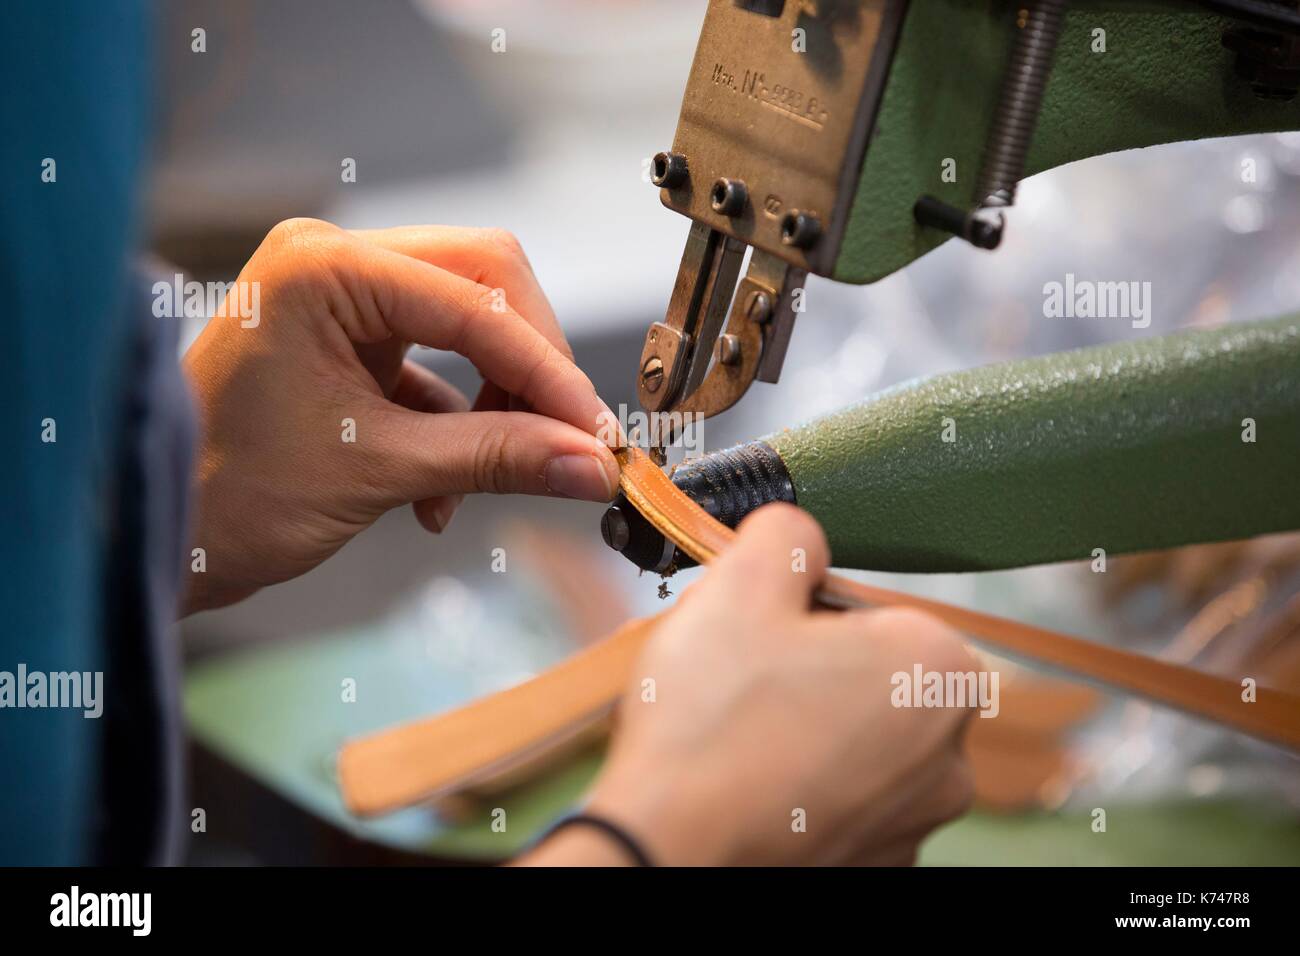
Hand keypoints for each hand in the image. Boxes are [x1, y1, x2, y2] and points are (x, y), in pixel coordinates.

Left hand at [181, 219, 618, 612]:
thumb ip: (497, 458)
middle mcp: (335, 262)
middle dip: (530, 368)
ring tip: (499, 471)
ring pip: (468, 322)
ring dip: (496, 401)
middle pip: (485, 284)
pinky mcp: (349, 340)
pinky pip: (437, 366)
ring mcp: (341, 298)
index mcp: (325, 267)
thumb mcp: (378, 473)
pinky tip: (440, 497)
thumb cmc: (231, 497)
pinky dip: (456, 426)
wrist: (157, 534)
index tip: (596, 435)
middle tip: (568, 439)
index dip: (547, 371)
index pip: (477, 299)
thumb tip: (592, 466)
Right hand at [526, 504, 975, 865]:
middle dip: (809, 672)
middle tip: (741, 684)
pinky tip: (747, 788)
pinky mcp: (876, 865)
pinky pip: (840, 803)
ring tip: (736, 740)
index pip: (871, 610)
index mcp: (937, 666)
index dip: (803, 613)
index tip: (757, 636)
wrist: (669, 851)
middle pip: (868, 678)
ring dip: (804, 732)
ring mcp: (916, 820)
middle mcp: (950, 751)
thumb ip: (789, 532)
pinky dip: (801, 793)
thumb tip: (801, 535)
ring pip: (853, 743)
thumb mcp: (741, 581)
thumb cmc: (710, 720)